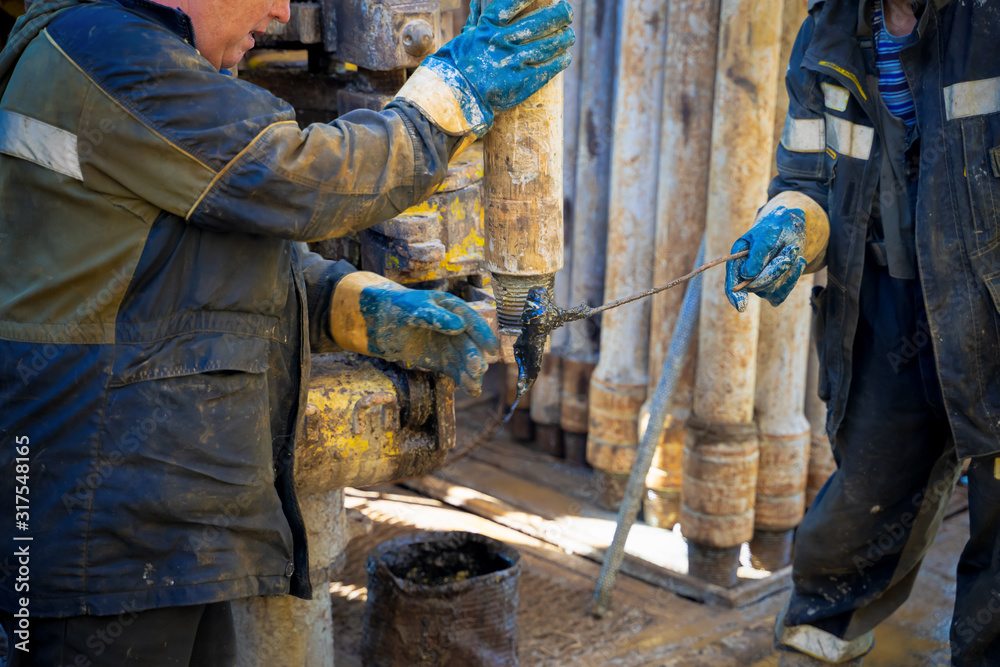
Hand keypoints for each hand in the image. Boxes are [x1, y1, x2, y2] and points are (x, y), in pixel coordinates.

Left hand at [359, 284, 497, 394]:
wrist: (381, 323)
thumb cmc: (399, 308)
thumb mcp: (415, 308)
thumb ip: (435, 317)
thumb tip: (460, 326)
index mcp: (454, 309)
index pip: (472, 322)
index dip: (482, 335)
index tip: (490, 348)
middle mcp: (457, 328)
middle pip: (470, 344)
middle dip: (475, 358)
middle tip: (478, 370)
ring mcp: (450, 346)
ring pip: (466, 360)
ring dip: (471, 372)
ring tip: (474, 384)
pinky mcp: (442, 361)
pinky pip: (456, 371)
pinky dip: (464, 380)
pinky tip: (472, 388)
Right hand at [432, 0, 573, 113]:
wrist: (454, 98)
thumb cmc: (458, 65)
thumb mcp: (467, 37)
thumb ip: (479, 21)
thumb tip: (478, 2)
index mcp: (487, 28)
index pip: (512, 3)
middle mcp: (501, 42)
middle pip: (538, 23)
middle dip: (558, 15)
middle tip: (567, 12)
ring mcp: (512, 62)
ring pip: (547, 46)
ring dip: (563, 39)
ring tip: (569, 35)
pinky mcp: (520, 82)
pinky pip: (547, 69)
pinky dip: (559, 61)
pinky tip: (565, 57)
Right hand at [725, 205, 806, 311]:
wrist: (790, 227)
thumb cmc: (774, 227)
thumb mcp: (767, 235)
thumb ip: (757, 254)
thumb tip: (746, 276)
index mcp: (737, 261)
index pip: (732, 284)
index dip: (734, 295)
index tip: (741, 306)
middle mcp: (746, 276)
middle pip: (756, 286)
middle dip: (775, 270)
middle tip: (789, 251)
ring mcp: (761, 284)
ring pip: (771, 289)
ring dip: (786, 270)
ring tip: (792, 250)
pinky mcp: (775, 287)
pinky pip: (783, 292)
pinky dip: (793, 276)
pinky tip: (798, 261)